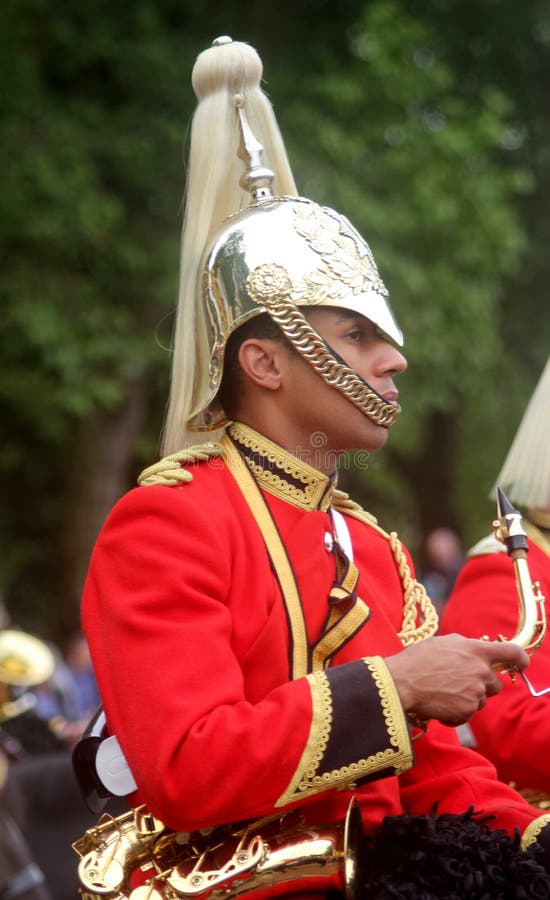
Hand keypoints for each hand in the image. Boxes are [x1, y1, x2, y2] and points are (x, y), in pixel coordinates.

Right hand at [385, 633, 528, 726]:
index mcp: (477, 650)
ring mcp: (476, 693)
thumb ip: (465, 646)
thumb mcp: (443, 642)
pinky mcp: (467, 711)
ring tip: (443, 692)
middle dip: (482, 684)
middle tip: (460, 683)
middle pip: (495, 683)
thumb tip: (474, 649)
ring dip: (467, 699)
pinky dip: (456, 712)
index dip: (521, 658)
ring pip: (481, 700)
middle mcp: (481, 672)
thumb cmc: (417, 659)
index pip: (512, 652)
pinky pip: (467, 714)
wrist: (402, 683)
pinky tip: (439, 703)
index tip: (522, 664)